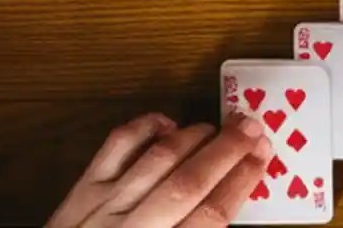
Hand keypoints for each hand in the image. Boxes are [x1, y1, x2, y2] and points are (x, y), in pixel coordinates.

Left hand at [48, 113, 271, 227]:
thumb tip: (229, 201)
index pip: (211, 217)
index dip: (242, 181)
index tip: (263, 157)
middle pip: (190, 182)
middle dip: (228, 151)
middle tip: (253, 127)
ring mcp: (102, 208)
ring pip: (158, 160)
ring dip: (196, 136)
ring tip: (222, 125)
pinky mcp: (80, 192)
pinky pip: (116, 148)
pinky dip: (144, 128)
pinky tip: (168, 125)